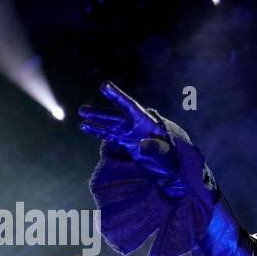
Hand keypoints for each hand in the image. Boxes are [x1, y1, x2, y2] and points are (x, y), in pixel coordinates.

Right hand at [79, 81, 186, 198]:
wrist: (175, 170)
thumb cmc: (175, 160)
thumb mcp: (168, 154)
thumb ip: (156, 148)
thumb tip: (142, 144)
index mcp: (148, 123)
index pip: (131, 107)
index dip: (117, 96)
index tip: (105, 85)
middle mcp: (137, 125)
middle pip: (117, 114)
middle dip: (102, 111)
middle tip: (85, 106)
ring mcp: (131, 133)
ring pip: (110, 123)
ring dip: (97, 119)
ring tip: (81, 112)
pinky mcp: (127, 143)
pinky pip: (109, 135)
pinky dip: (97, 131)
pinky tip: (85, 126)